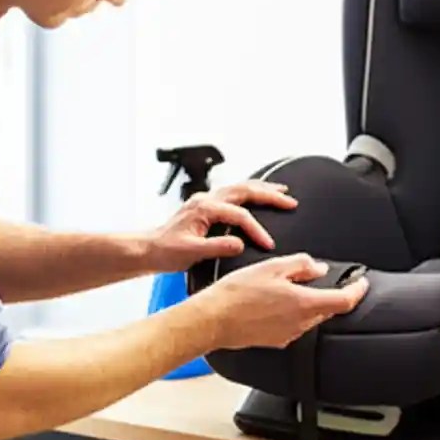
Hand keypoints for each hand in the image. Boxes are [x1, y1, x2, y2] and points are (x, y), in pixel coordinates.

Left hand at [146, 180, 296, 272]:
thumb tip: (239, 244)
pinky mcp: (207, 204)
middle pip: (244, 189)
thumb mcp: (190, 253)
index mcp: (204, 209)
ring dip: (262, 188)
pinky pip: (233, 192)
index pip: (239, 215)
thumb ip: (216, 247)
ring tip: (282, 191)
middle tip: (290, 200)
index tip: (268, 244)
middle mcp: (206, 199)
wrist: (149, 249)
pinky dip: (250, 191)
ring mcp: (206, 199)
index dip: (257, 229)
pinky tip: (258, 195)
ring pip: (240, 187)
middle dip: (269, 194)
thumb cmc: (166, 252)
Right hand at [197, 254, 369, 349]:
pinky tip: (277, 302)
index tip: (362, 281)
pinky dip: (295, 312)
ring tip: (293, 287)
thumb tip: (318, 268)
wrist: (213, 320)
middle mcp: (301, 324)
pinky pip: (295, 325)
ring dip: (310, 302)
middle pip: (328, 309)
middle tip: (324, 278)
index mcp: (305, 304)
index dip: (357, 290)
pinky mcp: (276, 341)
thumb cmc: (237, 293)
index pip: (344, 301)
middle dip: (332, 294)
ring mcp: (288, 335)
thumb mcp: (272, 268)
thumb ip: (301, 265)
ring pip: (311, 317)